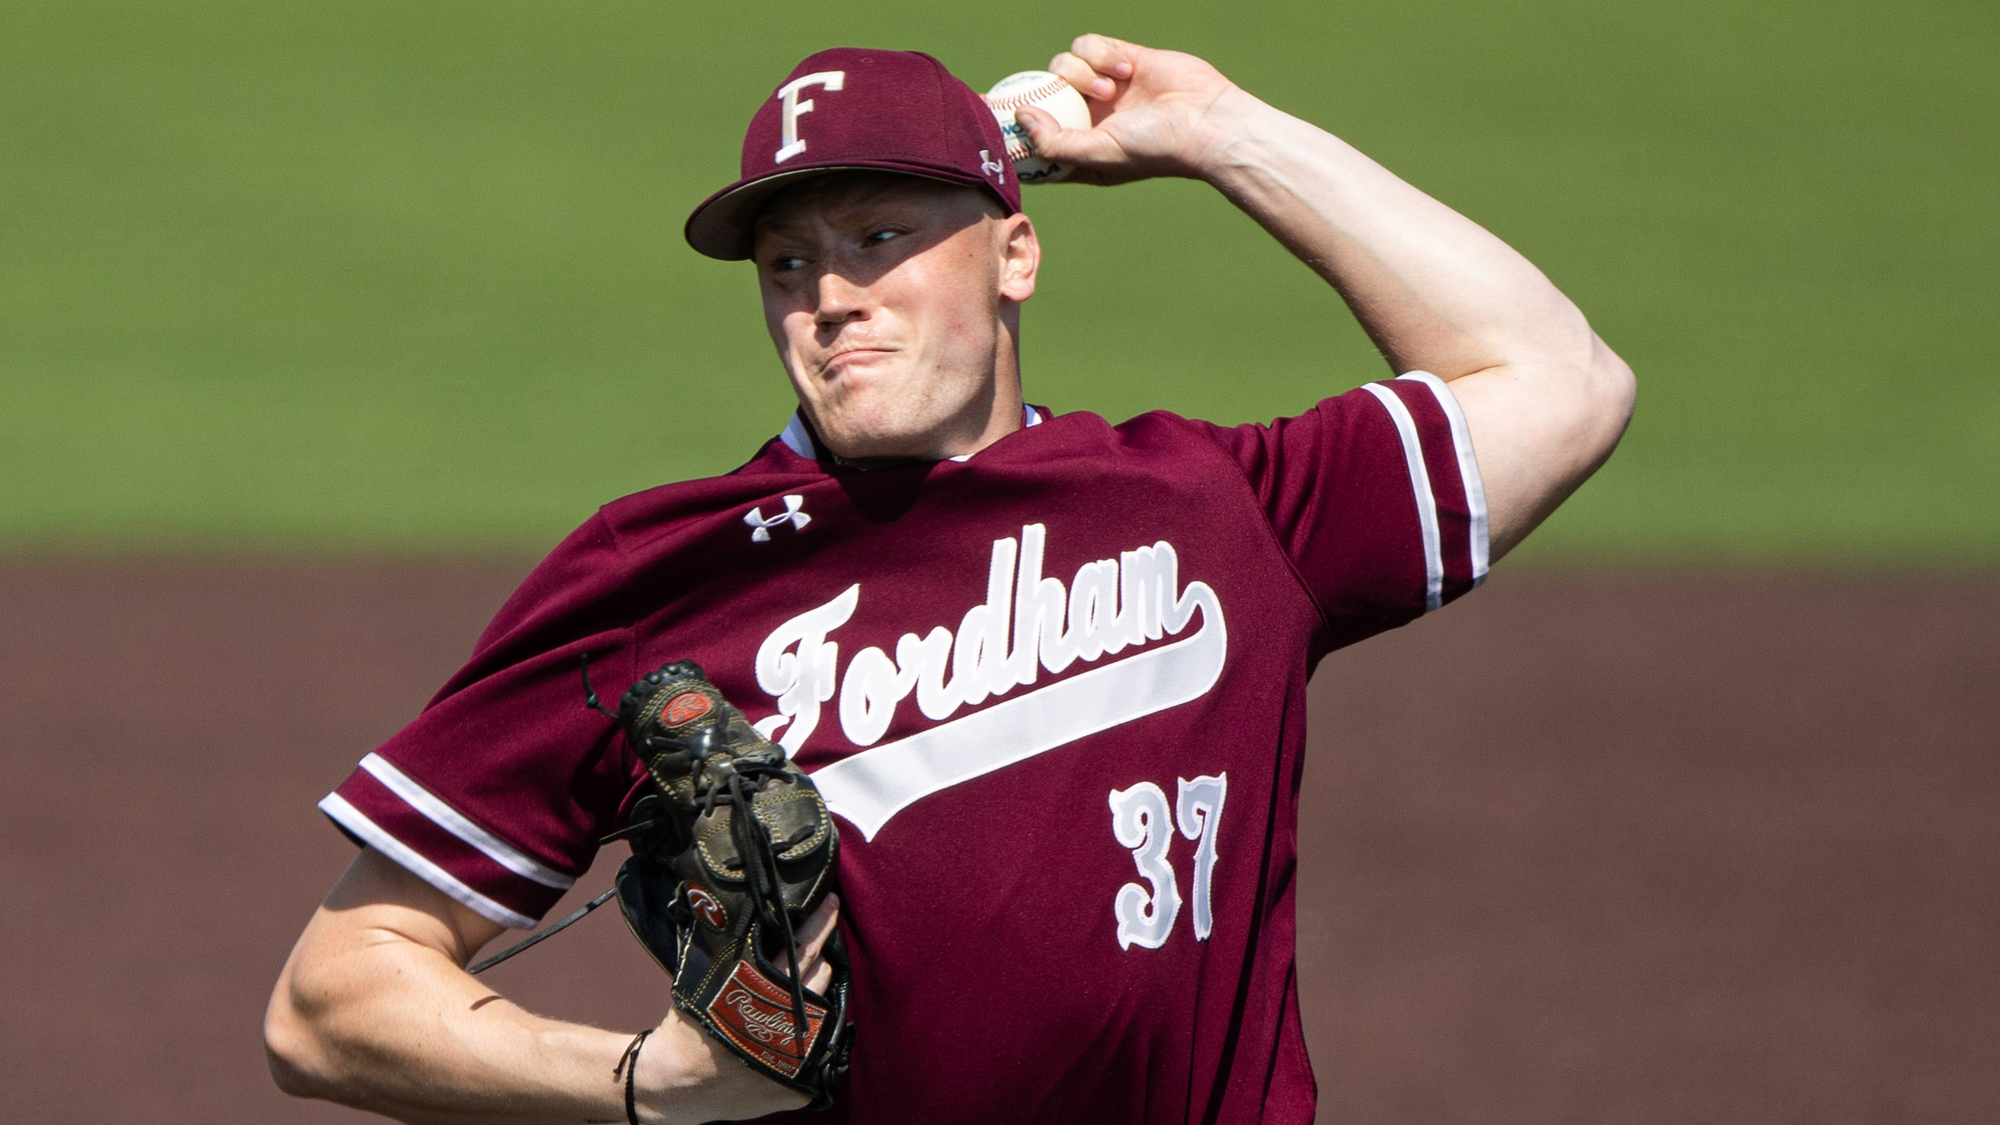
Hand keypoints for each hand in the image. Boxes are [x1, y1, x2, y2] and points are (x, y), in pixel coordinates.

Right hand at [633, 895, 841, 1122]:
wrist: (675, 1083)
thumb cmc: (688, 1027)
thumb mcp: (708, 980)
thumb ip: (734, 953)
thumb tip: (755, 917)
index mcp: (762, 993)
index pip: (803, 950)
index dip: (819, 924)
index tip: (832, 903)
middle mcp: (786, 1024)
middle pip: (821, 977)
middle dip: (819, 958)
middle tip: (814, 947)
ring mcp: (796, 1058)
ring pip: (826, 1012)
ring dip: (817, 995)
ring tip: (803, 987)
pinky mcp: (798, 1086)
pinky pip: (819, 1054)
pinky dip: (811, 1038)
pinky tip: (797, 1029)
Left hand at [1016, 34, 1245, 185]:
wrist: (1205, 121)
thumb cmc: (1155, 148)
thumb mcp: (1098, 154)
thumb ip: (1055, 142)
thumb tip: (1020, 117)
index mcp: (1080, 149)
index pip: (1034, 140)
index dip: (1008, 130)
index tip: (984, 119)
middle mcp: (1087, 117)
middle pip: (1040, 97)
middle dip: (1030, 93)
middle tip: (1009, 92)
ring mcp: (1103, 86)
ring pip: (1062, 65)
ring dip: (1081, 72)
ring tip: (1110, 87)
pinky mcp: (1119, 58)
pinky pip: (1089, 45)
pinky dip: (1101, 53)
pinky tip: (1126, 69)